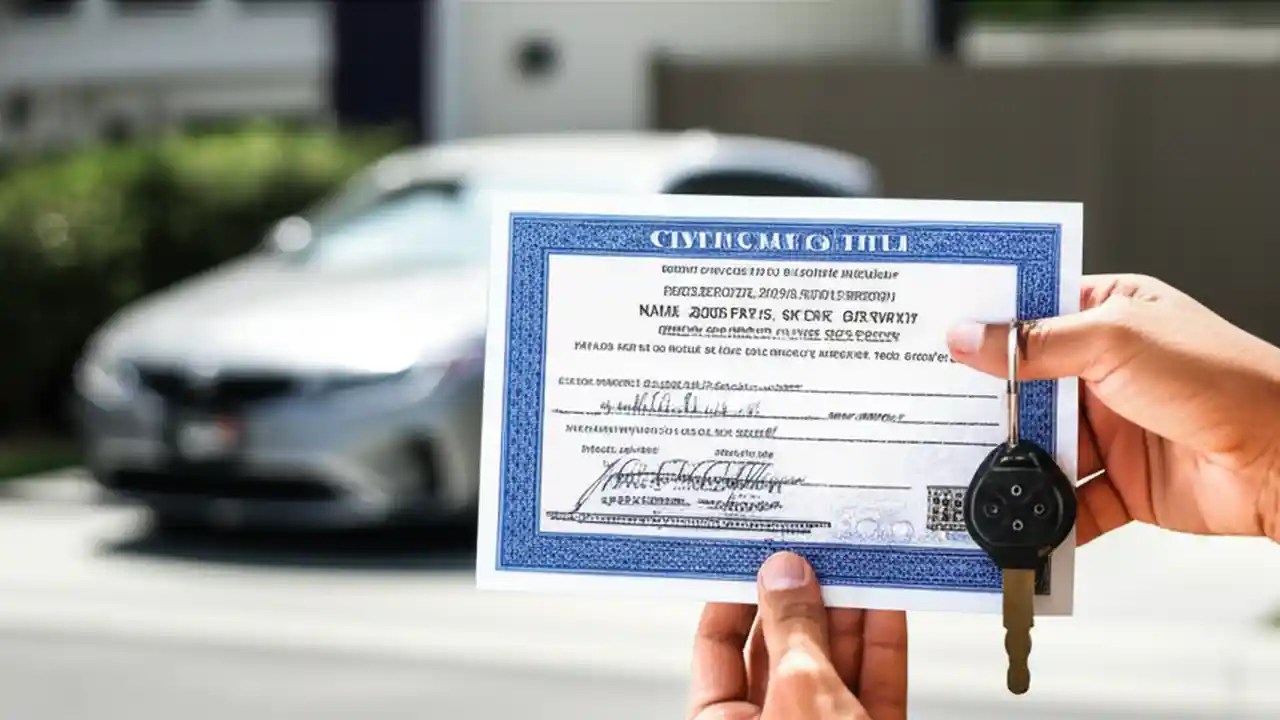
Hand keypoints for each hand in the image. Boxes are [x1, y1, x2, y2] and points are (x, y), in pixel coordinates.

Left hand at [687, 551, 906, 719]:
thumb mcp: (801, 694)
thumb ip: (795, 629)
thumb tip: (787, 575)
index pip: (717, 644)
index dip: (739, 593)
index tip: (762, 551)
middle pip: (782, 647)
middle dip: (804, 595)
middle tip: (818, 548)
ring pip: (833, 661)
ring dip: (848, 611)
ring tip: (858, 561)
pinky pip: (874, 683)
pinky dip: (882, 644)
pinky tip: (887, 602)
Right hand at [946, 273, 1279, 543]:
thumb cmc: (1223, 381)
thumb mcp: (1116, 341)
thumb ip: (1035, 344)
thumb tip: (967, 337)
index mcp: (1109, 315)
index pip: (1030, 314)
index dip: (982, 326)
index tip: (931, 337)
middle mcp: (1105, 371)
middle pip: (1023, 388)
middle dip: (982, 404)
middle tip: (928, 412)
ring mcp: (1111, 430)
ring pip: (1038, 448)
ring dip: (1008, 463)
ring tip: (966, 471)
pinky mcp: (1121, 484)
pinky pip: (1067, 502)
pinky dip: (1042, 516)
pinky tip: (1015, 519)